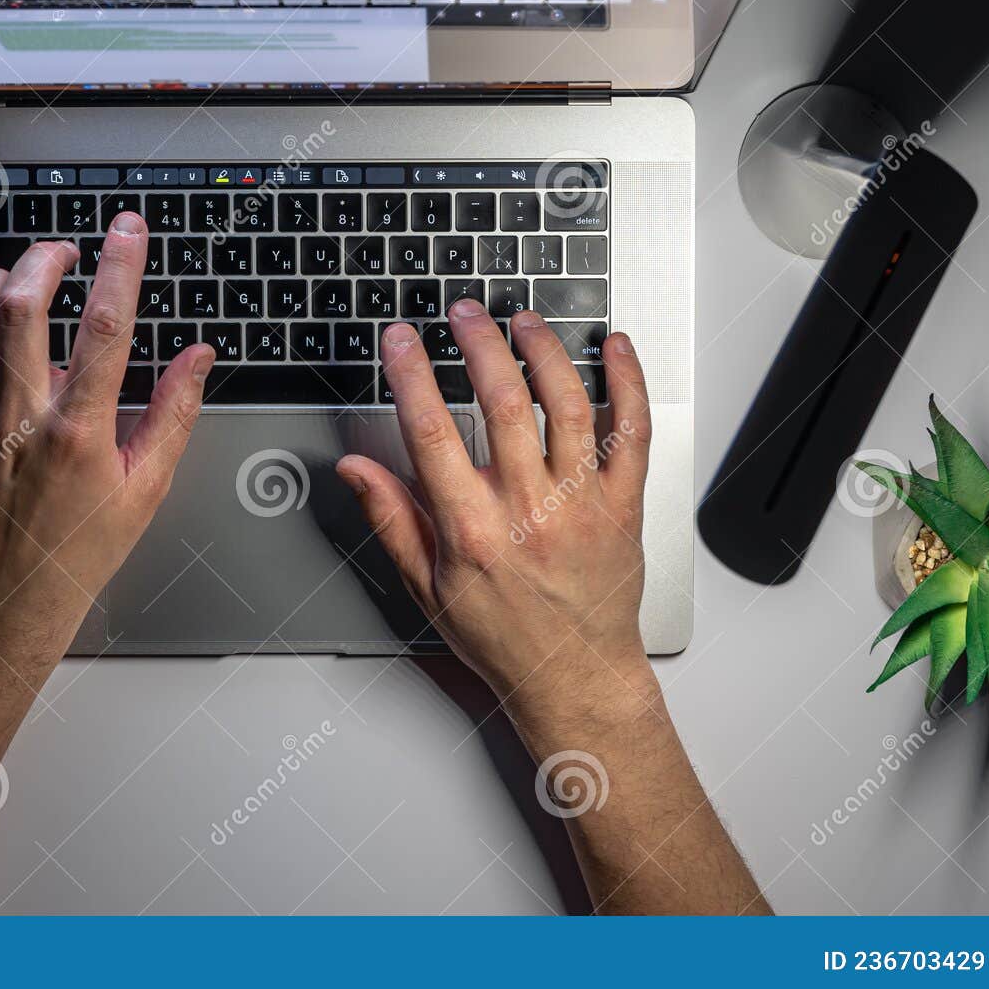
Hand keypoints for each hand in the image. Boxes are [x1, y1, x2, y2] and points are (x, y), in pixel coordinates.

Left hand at [0, 212, 212, 652]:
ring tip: (22, 276)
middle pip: (24, 304)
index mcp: (78, 430)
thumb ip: (173, 413)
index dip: (120, 265)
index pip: (105, 325)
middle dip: (47, 258)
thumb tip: (198, 357)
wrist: (4, 600)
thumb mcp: (146, 487)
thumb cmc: (78, 550)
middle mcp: (19, 418)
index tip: (128, 230)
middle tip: (67, 250)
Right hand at [335, 299, 654, 723]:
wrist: (575, 676)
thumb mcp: (426, 586)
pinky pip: (633, 433)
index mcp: (473, 530)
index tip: (402, 339)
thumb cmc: (503, 636)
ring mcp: (582, 504)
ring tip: (523, 321)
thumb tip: (354, 467)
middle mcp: (529, 510)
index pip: (432, 434)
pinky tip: (613, 348)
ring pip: (568, 407)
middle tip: (465, 312)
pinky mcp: (623, 505)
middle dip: (479, 345)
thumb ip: (391, 517)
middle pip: (504, 405)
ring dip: (544, 352)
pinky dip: (628, 383)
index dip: (412, 377)